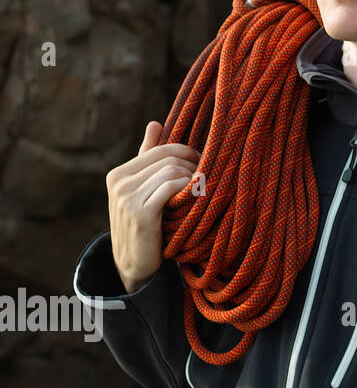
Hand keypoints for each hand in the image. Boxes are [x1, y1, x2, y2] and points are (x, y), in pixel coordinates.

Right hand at [106, 122, 199, 291]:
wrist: (135, 264)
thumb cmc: (146, 224)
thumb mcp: (143, 189)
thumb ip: (148, 158)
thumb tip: (154, 123)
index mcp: (119, 174)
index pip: (162, 149)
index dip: (188, 153)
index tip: (203, 164)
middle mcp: (118, 182)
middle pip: (169, 158)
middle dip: (194, 166)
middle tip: (207, 179)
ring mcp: (126, 198)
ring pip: (172, 171)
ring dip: (193, 179)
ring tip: (200, 192)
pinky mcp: (140, 213)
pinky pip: (171, 187)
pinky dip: (188, 189)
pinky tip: (196, 198)